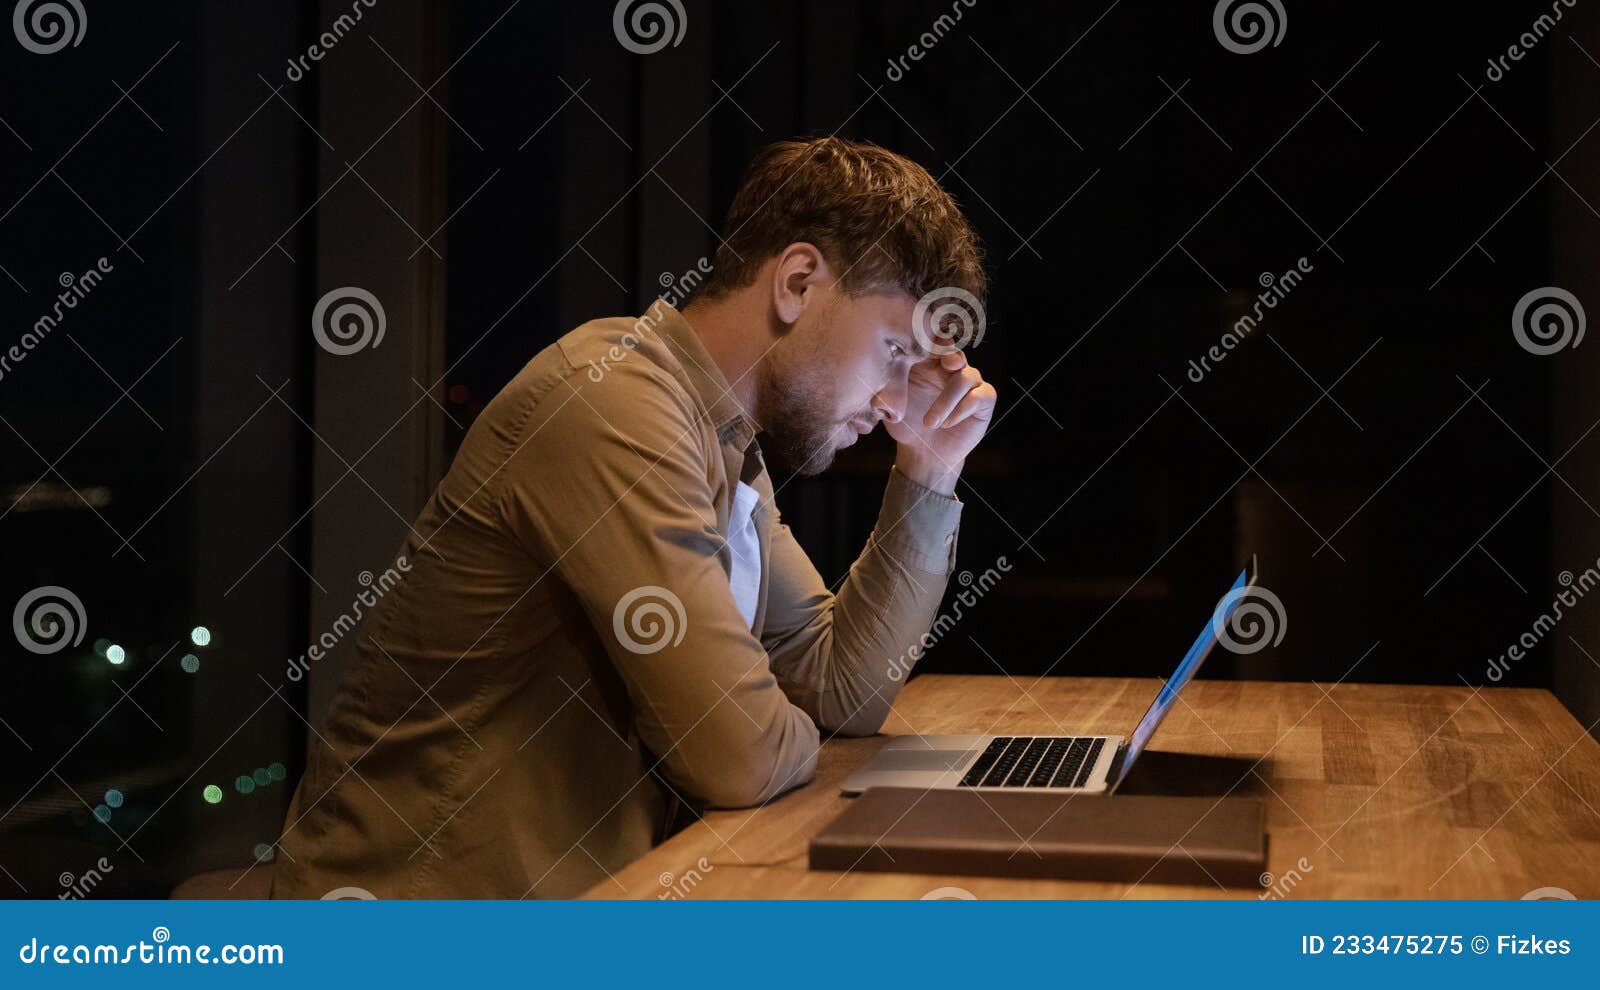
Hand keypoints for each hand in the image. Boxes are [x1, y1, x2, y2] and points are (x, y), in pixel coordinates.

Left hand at [884, 350, 997, 494]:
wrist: (922, 454)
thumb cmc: (907, 425)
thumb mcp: (891, 403)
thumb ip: (889, 382)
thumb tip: (880, 366)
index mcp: (928, 363)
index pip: (933, 343)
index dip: (932, 339)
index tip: (923, 345)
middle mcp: (951, 369)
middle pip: (955, 351)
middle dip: (950, 354)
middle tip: (946, 364)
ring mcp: (970, 383)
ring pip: (965, 377)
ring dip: (946, 401)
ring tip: (930, 423)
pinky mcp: (983, 400)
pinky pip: (980, 395)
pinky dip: (961, 409)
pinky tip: (946, 424)